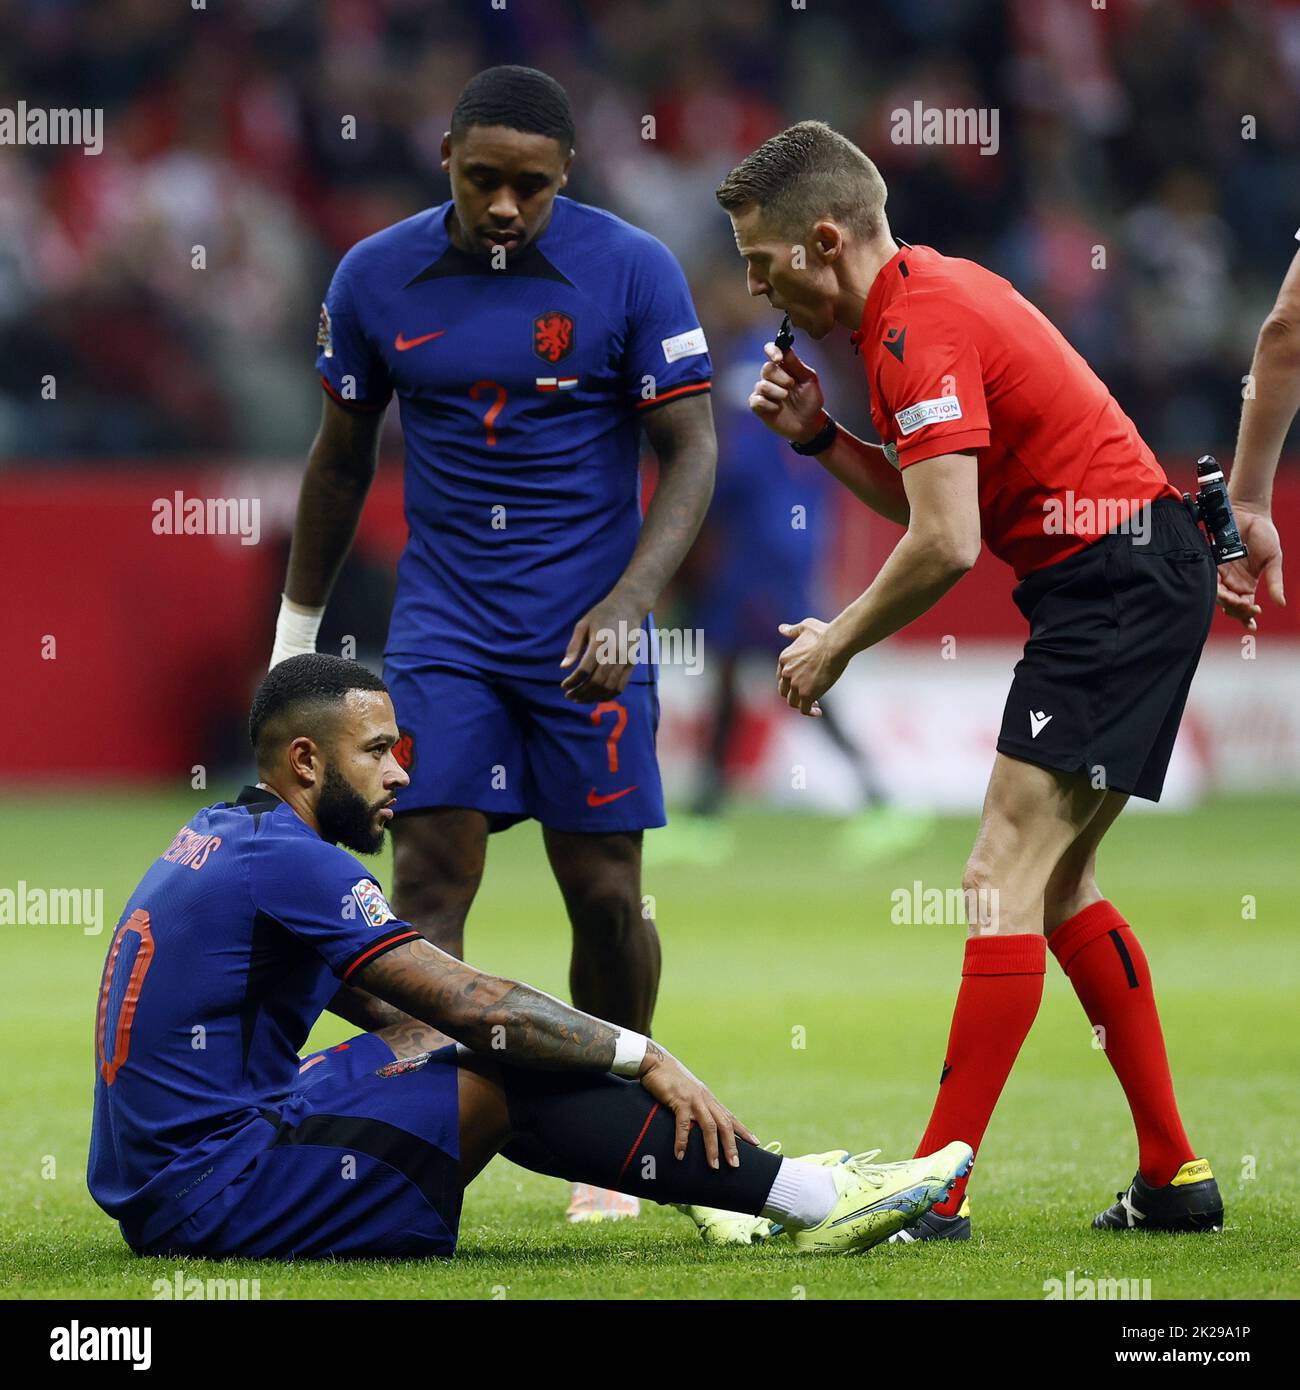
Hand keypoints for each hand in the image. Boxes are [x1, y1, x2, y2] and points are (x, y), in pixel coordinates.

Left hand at [561, 592, 647, 701]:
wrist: (629, 606)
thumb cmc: (602, 614)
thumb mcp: (583, 624)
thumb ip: (573, 646)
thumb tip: (564, 667)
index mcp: (600, 642)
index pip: (584, 670)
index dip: (572, 681)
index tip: (563, 686)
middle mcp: (614, 652)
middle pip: (596, 682)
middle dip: (581, 693)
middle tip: (569, 696)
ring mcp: (625, 659)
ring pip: (608, 687)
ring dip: (593, 697)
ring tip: (581, 699)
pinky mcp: (632, 662)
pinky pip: (621, 685)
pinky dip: (609, 695)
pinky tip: (598, 697)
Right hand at [636, 1043, 757, 1167]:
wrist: (657, 1063)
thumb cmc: (672, 1081)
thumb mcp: (689, 1095)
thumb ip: (697, 1109)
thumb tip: (699, 1128)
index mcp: (709, 1100)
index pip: (730, 1117)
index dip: (743, 1131)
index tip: (756, 1144)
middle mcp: (706, 1100)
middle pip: (724, 1124)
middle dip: (731, 1145)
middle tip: (735, 1164)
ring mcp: (694, 1100)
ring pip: (709, 1126)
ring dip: (712, 1147)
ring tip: (714, 1166)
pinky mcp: (679, 1100)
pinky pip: (683, 1124)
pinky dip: (682, 1140)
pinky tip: (680, 1154)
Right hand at [750, 342, 826, 443]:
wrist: (809, 424)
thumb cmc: (810, 401)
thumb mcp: (809, 380)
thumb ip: (797, 365)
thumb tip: (786, 349)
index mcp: (784, 367)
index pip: (771, 350)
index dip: (772, 350)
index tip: (778, 358)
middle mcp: (772, 377)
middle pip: (766, 368)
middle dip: (780, 377)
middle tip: (791, 385)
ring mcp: (764, 392)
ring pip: (762, 385)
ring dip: (776, 392)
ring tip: (786, 398)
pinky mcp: (758, 406)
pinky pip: (756, 400)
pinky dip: (769, 405)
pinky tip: (777, 409)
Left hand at [777, 617, 845, 716]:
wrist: (835, 644)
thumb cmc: (824, 634)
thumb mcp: (805, 627)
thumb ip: (792, 630)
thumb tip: (781, 628)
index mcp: (784, 659)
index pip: (782, 676)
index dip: (791, 681)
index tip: (803, 683)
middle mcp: (786, 673)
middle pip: (784, 690)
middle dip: (794, 694)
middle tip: (807, 695)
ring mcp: (795, 685)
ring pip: (792, 702)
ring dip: (802, 705)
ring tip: (814, 704)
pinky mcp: (806, 694)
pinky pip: (804, 709)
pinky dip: (810, 712)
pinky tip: (818, 711)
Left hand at [1217, 503, 1284, 630]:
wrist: (1251, 513)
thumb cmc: (1264, 535)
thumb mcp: (1273, 560)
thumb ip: (1275, 582)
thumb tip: (1281, 604)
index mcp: (1246, 586)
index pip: (1244, 607)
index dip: (1246, 618)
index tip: (1252, 626)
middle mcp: (1231, 583)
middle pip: (1230, 605)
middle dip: (1239, 610)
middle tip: (1250, 608)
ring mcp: (1221, 573)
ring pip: (1219, 596)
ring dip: (1228, 602)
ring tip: (1238, 602)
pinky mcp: (1212, 562)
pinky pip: (1210, 580)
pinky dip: (1217, 589)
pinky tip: (1225, 593)